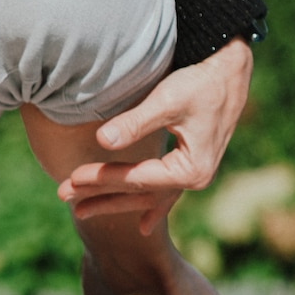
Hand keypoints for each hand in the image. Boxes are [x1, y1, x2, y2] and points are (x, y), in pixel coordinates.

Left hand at [57, 39, 253, 232]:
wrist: (230, 69)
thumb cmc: (200, 81)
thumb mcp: (167, 100)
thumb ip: (135, 123)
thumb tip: (101, 142)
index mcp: (190, 169)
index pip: (137, 179)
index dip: (103, 179)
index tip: (71, 178)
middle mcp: (195, 179)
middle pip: (139, 193)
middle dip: (101, 196)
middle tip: (64, 197)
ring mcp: (195, 175)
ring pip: (148, 195)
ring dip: (115, 201)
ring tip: (81, 211)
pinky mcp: (191, 164)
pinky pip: (165, 192)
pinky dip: (153, 206)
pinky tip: (143, 225)